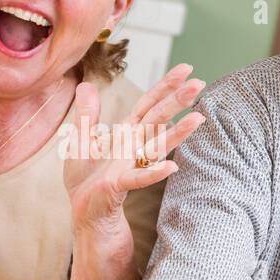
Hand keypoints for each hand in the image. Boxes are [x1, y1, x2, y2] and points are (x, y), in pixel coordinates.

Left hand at [62, 63, 204, 237]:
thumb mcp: (80, 140)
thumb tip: (87, 85)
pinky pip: (139, 178)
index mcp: (126, 133)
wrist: (84, 211)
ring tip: (198, 119)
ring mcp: (130, 165)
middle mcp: (133, 146)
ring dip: (177, 133)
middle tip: (199, 83)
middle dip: (177, 101)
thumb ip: (87, 114)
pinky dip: (154, 173)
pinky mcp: (120, 185)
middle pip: (158, 119)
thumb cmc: (87, 179)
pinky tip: (171, 167)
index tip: (186, 69)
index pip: (149, 104)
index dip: (166, 85)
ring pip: (156, 146)